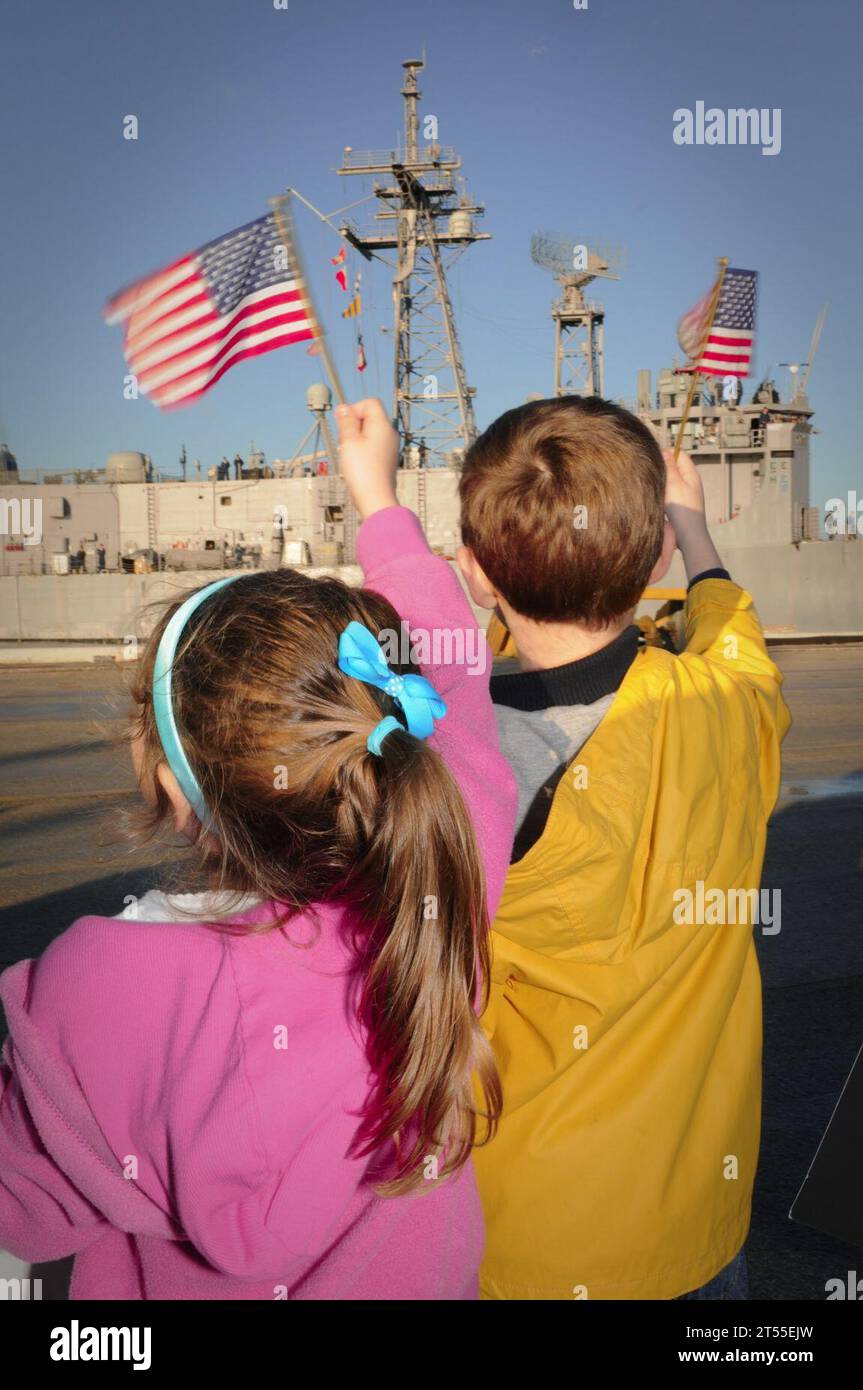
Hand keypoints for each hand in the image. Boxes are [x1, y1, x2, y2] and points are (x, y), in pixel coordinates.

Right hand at [335, 398, 398, 519]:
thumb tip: (343, 408)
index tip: (344, 425)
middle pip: (369, 417)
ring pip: (368, 433)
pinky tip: (356, 465)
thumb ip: (346, 421)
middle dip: (353, 425)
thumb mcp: (349, 441)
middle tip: (346, 442)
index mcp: (383, 426)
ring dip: (354, 439)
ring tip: (351, 455)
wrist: (376, 500)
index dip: (354, 409)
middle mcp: (389, 434)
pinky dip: (360, 451)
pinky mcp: (385, 459)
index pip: (370, 403)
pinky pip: (370, 446)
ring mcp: (388, 447)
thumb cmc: (364, 472)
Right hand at [662, 447, 721, 579]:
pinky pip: (670, 491)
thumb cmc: (682, 510)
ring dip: (662, 480)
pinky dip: (663, 491)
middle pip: (675, 466)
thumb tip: (666, 452)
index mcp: (691, 473)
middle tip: (651, 473)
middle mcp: (690, 481)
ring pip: (671, 479)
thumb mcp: (674, 484)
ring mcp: (686, 492)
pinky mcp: (681, 503)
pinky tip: (657, 498)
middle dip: (663, 467)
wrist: (688, 536)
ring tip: (654, 486)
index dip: (666, 453)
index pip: (679, 453)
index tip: (653, 460)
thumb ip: (670, 467)